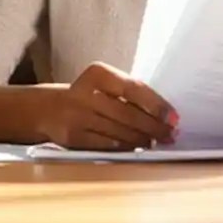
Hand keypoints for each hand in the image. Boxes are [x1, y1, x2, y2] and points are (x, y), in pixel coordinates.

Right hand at [37, 62, 178, 149]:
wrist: (48, 109)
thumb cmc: (87, 96)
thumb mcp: (103, 84)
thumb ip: (128, 93)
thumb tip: (164, 114)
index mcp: (98, 74)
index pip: (134, 89)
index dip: (156, 105)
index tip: (174, 118)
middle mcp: (86, 93)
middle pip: (128, 114)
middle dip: (154, 127)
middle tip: (170, 135)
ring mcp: (78, 116)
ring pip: (119, 132)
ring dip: (142, 140)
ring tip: (156, 142)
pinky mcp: (73, 137)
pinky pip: (106, 145)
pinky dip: (125, 148)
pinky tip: (136, 148)